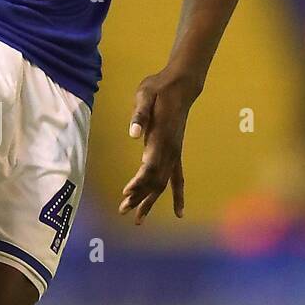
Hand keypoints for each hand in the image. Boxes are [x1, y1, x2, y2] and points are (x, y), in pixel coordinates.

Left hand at [119, 69, 199, 223]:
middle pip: (155, 181)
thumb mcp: (145, 95)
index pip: (149, 166)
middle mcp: (169, 150)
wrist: (181, 85)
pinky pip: (178, 179)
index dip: (138, 182)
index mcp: (160, 137)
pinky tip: (178, 212)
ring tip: (138, 219)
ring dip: (150, 201)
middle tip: (123, 212)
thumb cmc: (158, 89)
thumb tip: (132, 133)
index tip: (126, 194)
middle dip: (139, 198)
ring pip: (164, 184)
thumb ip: (139, 114)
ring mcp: (174, 153)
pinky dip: (177, 196)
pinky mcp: (176, 152)